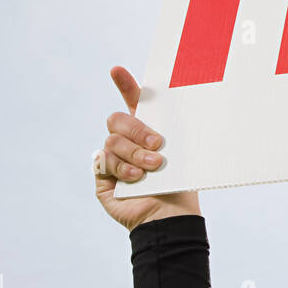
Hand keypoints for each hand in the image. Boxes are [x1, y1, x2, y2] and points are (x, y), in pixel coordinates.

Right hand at [94, 66, 199, 230]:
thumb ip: (174, 131)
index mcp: (150, 131)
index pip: (133, 103)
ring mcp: (113, 158)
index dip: (125, 85)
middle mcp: (129, 142)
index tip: (116, 70)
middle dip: (137, 129)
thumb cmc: (180, 186)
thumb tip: (185, 102)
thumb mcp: (181, 153)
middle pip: (117, 119)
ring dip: (134, 153)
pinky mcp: (102, 175)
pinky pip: (104, 159)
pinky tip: (135, 178)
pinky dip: (122, 168)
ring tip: (152, 168)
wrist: (169, 216)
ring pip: (113, 140)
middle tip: (157, 144)